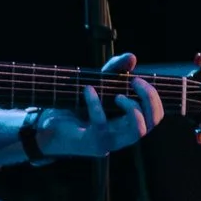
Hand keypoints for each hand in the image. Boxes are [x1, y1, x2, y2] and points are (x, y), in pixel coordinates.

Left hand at [33, 53, 164, 157]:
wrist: (45, 126)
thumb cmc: (74, 106)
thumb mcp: (97, 85)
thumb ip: (114, 71)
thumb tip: (132, 57)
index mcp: (127, 123)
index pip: (155, 116)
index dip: (153, 97)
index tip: (137, 79)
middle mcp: (122, 135)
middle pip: (152, 123)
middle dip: (149, 99)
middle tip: (134, 81)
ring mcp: (109, 142)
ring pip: (137, 131)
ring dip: (132, 108)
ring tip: (117, 95)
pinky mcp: (92, 143)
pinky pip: (101, 124)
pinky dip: (95, 104)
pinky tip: (87, 90)